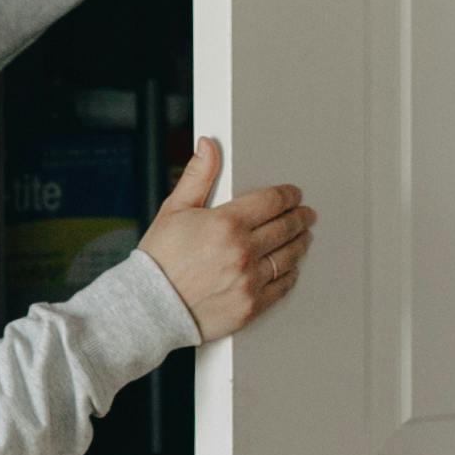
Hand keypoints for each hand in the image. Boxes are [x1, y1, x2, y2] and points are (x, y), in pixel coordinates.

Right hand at [141, 139, 313, 340]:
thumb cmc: (158, 260)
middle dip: (300, 217)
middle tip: (306, 214)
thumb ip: (197, 176)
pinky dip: (291, 274)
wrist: (148, 308)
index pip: (272, 201)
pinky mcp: (251, 306)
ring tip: (303, 237)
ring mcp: (249, 280)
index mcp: (226, 224)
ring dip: (300, 243)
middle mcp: (242, 251)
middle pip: (286, 227)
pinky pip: (282, 286)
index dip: (288, 195)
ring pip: (289, 256)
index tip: (293, 194)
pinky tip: (291, 267)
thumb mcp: (174, 210)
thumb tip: (208, 145)